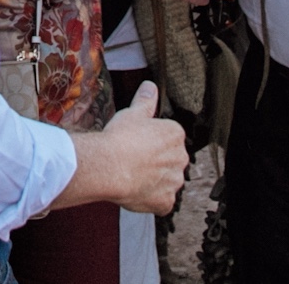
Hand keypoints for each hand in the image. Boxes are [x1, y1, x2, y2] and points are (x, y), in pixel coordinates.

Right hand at [55, 81, 186, 213]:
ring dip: (155, 180)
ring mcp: (174, 182)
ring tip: (132, 175)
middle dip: (156, 160)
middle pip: (170, 159)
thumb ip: (145, 101)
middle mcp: (180, 158)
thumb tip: (150, 86)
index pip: (168, 136)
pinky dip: (152, 198)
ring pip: (167, 180)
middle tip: (134, 159)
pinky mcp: (165, 202)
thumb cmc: (119, 138)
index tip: (138, 142)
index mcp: (175, 134)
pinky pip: (162, 201)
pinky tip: (136, 191)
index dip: (151, 140)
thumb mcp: (132, 113)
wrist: (108, 167)